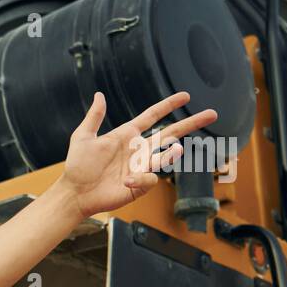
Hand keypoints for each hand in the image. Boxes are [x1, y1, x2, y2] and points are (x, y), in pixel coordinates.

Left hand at [56, 91, 217, 218]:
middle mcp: (138, 149)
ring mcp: (141, 167)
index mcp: (127, 135)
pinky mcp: (139, 185)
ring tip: (177, 148)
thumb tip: (99, 94)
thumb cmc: (78, 166)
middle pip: (170, 133)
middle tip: (212, 113)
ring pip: (166, 156)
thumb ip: (94, 116)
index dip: (168, 105)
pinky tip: (126, 181)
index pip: (152, 116)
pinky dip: (142, 178)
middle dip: (191, 123)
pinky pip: (150, 178)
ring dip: (173, 153)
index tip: (185, 96)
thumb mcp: (84, 136)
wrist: (74, 192)